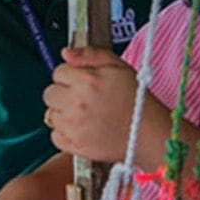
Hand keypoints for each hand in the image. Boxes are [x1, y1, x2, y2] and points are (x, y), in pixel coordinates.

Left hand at [44, 46, 148, 162]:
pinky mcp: (75, 146)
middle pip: (49, 93)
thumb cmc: (137, 99)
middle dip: (63, 93)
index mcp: (87, 81)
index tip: (82, 81)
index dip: (70, 75)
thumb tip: (66, 52)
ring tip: (85, 114)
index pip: (58, 72)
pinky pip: (55, 136)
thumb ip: (91, 55)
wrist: (150, 133)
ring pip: (50, 115)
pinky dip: (65, 133)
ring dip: (63, 113)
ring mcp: (74, 127)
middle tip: (82, 98)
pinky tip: (82, 129)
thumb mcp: (119, 67)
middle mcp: (77, 104)